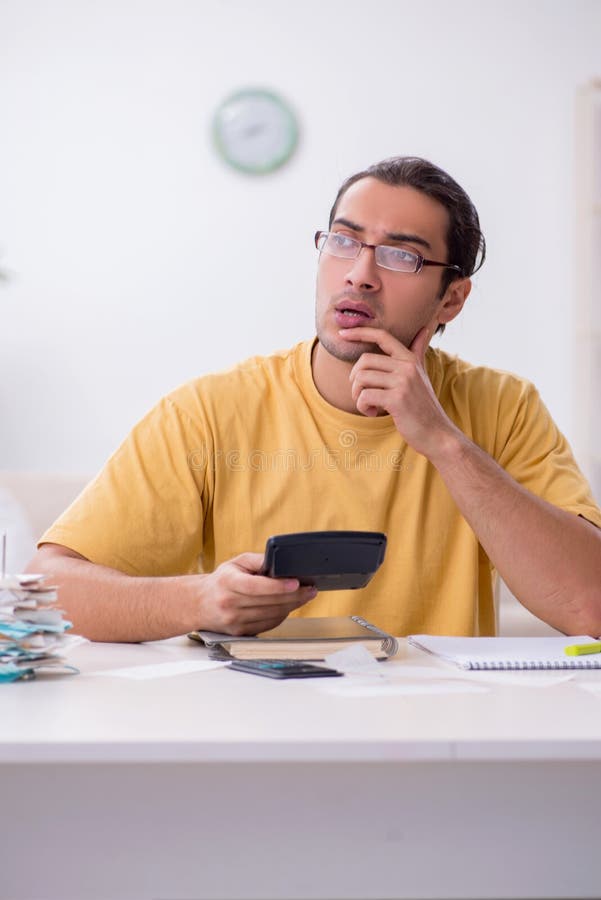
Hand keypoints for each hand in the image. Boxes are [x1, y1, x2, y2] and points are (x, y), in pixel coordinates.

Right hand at [195, 552, 316, 634]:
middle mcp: (229, 604)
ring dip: (292, 606)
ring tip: (304, 596)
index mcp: (227, 583)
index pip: (255, 586)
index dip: (277, 586)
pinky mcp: (240, 632)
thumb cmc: (222, 581)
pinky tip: (289, 606)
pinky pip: (268, 625)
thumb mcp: (236, 563)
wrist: (199, 604)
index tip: (296, 583)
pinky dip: (282, 615)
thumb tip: (280, 562)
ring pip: (271, 615)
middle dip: (294, 596)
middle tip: (311, 589)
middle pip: (268, 602)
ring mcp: (234, 621)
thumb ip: (257, 560)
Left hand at [340, 324, 459, 458]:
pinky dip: (363, 407)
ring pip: (361, 378)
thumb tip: (424, 328)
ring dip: (358, 395)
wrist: (437, 434)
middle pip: (364, 361)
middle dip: (355, 379)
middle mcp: (407, 367)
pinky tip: (373, 413)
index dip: (360, 332)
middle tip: (362, 394)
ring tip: (369, 406)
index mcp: (410, 360)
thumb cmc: (424, 406)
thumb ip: (418, 352)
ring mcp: (403, 382)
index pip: (382, 336)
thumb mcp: (422, 375)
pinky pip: (365, 396)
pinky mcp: (397, 399)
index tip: (343, 333)